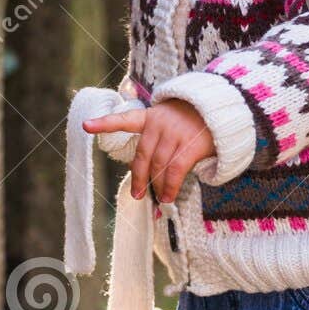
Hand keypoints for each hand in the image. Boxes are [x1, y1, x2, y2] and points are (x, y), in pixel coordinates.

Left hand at [83, 99, 214, 202]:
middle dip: (139, 178)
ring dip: (158, 186)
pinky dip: (170, 187)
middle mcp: (160, 123)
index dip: (104, 123)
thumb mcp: (173, 121)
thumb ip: (159, 140)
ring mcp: (175, 133)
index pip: (124, 119)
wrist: (223, 110)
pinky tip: (169, 197)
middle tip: (137, 195)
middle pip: (142, 156)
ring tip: (160, 198)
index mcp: (151, 116)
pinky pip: (175, 171)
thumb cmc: (195, 121)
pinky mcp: (189, 145)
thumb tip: (153, 174)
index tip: (85, 125)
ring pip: (158, 166)